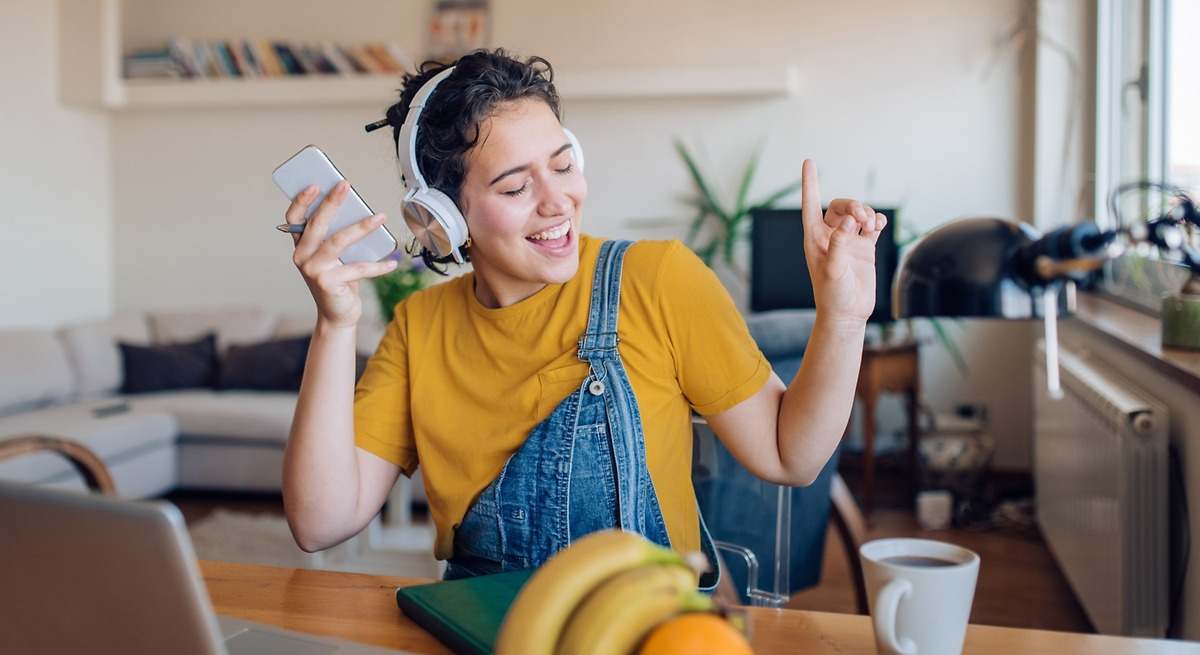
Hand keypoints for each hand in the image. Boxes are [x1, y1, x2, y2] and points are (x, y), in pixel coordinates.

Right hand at [286, 181, 397, 328]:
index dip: (301, 200)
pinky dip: (378, 266)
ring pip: (338, 242)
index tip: (315, 184)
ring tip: (381, 217)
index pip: (294, 218)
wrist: (337, 314)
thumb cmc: (338, 281)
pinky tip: (392, 262)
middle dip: (332, 202)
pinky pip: (358, 269)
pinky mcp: (327, 283)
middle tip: (346, 185)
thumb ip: (337, 237)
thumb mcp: (335, 257)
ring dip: (362, 227)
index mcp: (301, 246)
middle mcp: (302, 257)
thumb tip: (357, 211)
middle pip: (317, 224)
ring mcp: (313, 270)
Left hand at [800, 160, 886, 324]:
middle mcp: (830, 236)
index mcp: (814, 238)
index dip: (810, 183)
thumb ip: (839, 244)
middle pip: (840, 206)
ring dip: (866, 212)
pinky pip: (871, 225)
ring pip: (857, 213)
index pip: (810, 204)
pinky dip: (877, 220)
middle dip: (853, 205)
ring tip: (872, 224)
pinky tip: (879, 225)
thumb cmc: (833, 295)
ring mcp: (848, 241)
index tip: (809, 161)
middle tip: (862, 217)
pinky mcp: (864, 248)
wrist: (848, 313)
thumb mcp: (833, 270)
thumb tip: (849, 221)